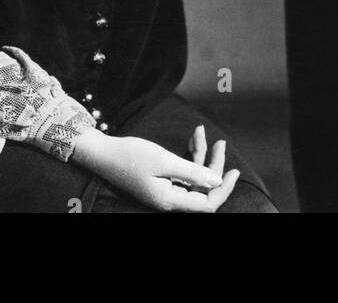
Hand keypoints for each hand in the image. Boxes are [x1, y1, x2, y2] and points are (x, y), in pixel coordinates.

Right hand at [71, 128, 237, 212]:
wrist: (103, 152)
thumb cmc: (131, 155)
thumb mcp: (164, 161)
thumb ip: (192, 172)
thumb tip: (216, 181)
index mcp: (170, 201)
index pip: (206, 204)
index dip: (222, 190)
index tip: (234, 171)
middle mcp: (169, 199)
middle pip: (201, 189)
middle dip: (213, 166)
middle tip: (220, 143)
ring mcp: (164, 190)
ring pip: (192, 177)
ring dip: (201, 156)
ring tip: (202, 132)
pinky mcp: (160, 180)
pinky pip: (182, 171)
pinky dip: (189, 155)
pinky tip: (193, 137)